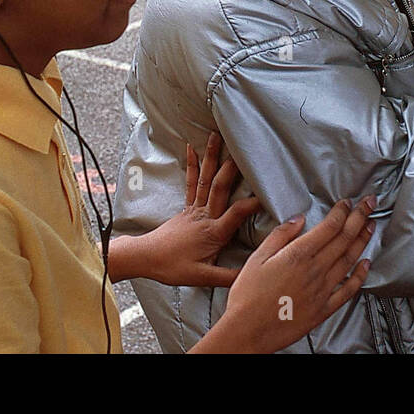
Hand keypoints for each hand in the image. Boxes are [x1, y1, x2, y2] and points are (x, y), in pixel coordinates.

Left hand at [108, 133, 260, 286]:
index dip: (253, 204)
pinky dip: (192, 164)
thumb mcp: (202, 277)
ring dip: (211, 157)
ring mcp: (195, 209)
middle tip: (241, 148)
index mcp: (213, 232)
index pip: (237, 214)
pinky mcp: (187, 208)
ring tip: (215, 136)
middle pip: (219, 187)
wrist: (145, 258)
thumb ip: (228, 276)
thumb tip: (252, 274)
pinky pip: (191, 182)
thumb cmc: (172, 267)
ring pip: (205, 179)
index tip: (268, 195)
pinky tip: (191, 148)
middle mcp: (205, 216)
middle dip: (231, 167)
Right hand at [192, 197, 375, 352]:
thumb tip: (298, 220)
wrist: (247, 332)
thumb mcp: (257, 258)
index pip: (329, 226)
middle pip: (344, 238)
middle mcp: (315, 270)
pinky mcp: (324, 309)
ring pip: (350, 259)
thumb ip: (280, 236)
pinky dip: (360, 275)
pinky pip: (348, 290)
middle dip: (360, 217)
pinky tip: (366, 265)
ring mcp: (322, 290)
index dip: (342, 211)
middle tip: (370, 203)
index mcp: (298, 255)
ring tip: (371, 226)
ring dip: (363, 240)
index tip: (348, 202)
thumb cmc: (247, 297)